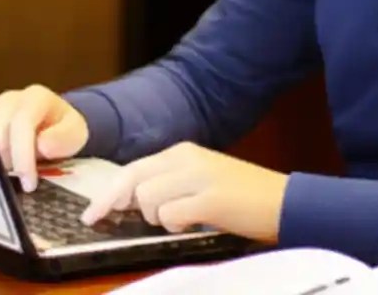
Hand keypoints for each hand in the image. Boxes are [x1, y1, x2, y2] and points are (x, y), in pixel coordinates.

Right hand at [0, 85, 88, 191]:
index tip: (29, 181)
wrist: (55, 123)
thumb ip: (63, 138)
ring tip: (14, 175)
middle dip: (8, 162)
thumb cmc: (64, 129)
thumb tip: (42, 145)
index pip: (22, 123)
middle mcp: (10, 100)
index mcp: (35, 98)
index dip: (23, 154)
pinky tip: (1, 172)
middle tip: (20, 183)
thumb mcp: (76, 134)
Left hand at [80, 142, 288, 241]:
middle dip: (116, 204)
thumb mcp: (200, 180)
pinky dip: (176, 225)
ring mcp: (198, 176)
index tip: (92, 212)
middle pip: (133, 180)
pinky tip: (193, 223)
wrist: (284, 201)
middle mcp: (187, 158)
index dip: (109, 193)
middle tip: (103, 219)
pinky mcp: (210, 198)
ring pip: (148, 199)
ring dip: (158, 218)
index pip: (133, 169)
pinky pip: (170, 216)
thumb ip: (168, 184)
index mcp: (182, 152)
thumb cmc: (242, 197)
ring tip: (182, 219)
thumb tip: (131, 200)